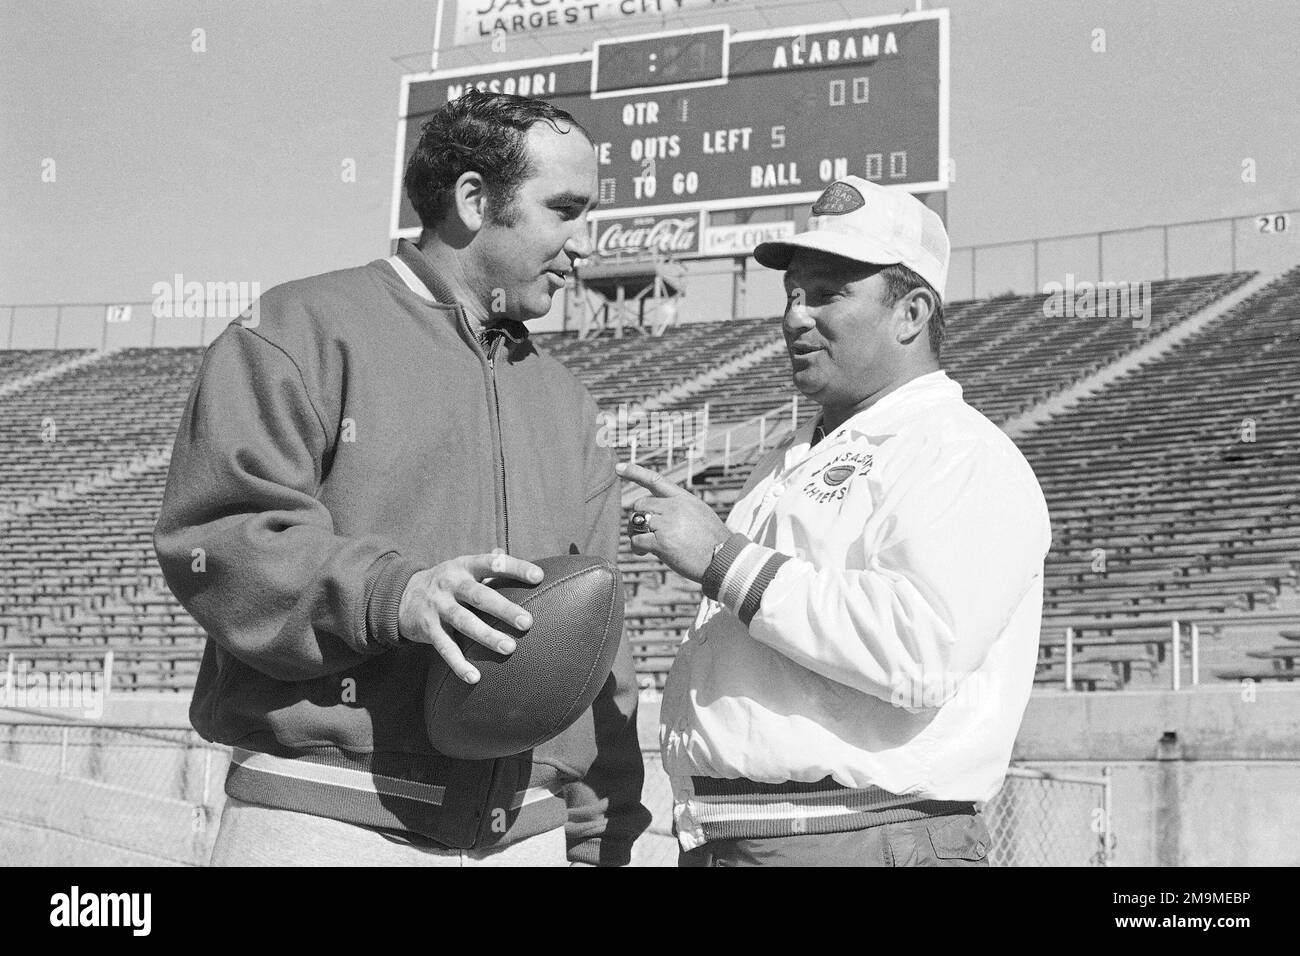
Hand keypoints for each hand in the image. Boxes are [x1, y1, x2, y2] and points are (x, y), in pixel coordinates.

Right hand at [399, 552, 543, 683]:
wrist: (401, 595)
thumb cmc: (446, 582)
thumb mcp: (463, 567)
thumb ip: (487, 563)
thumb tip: (507, 552)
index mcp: (465, 566)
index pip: (493, 563)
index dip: (516, 568)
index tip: (538, 577)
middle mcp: (451, 584)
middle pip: (480, 596)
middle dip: (503, 609)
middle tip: (526, 622)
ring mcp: (439, 607)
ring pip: (464, 622)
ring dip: (487, 636)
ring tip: (509, 648)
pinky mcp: (428, 629)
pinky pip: (445, 647)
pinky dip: (458, 663)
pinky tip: (474, 676)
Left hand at [616, 462, 731, 582]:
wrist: (724, 559)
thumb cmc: (713, 542)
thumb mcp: (699, 514)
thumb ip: (678, 509)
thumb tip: (656, 516)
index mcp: (683, 498)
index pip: (655, 480)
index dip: (635, 472)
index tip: (619, 468)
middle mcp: (674, 507)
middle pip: (640, 505)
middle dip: (638, 519)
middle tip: (643, 533)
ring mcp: (667, 524)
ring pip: (636, 522)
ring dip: (635, 533)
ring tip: (645, 546)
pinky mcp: (662, 542)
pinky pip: (637, 540)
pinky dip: (637, 548)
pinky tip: (645, 553)